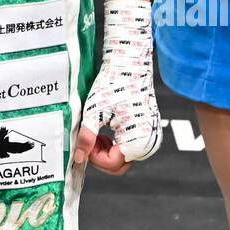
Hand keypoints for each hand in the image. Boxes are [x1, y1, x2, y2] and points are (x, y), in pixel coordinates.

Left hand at [76, 0, 161, 174]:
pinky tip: (107, 125)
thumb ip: (86, 138)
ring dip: (108, 147)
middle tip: (89, 137)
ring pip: (124, 154)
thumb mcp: (94, 113)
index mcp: (138, 142)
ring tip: (96, 129)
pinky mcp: (149, 129)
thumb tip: (78, 158)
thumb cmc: (114, 85)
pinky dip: (117, 140)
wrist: (130, 65)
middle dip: (100, 154)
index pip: (111, 164)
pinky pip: (131, 144)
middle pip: (119, 163)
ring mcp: (151, 137)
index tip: (84, 142)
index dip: (93, 156)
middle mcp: (149, 143)